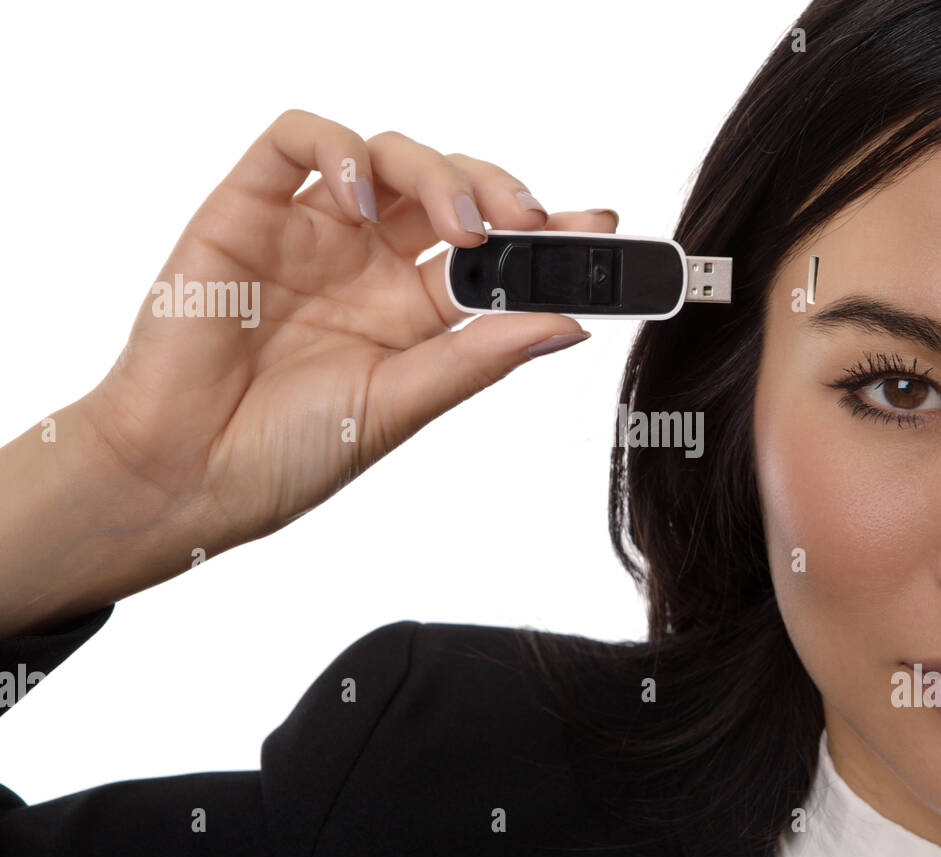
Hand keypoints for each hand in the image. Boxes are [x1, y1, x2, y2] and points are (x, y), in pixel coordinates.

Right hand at [81, 109, 612, 553]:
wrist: (183, 477)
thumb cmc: (284, 453)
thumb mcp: (401, 405)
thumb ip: (480, 356)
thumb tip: (570, 322)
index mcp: (409, 314)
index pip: (492, 257)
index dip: (547, 236)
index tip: (601, 230)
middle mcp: (367, 264)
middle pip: (451, 192)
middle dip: (503, 193)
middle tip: (535, 222)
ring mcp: (311, 232)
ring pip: (390, 155)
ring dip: (441, 173)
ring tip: (465, 226)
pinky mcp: (247, 208)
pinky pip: (297, 140)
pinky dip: (341, 151)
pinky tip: (365, 202)